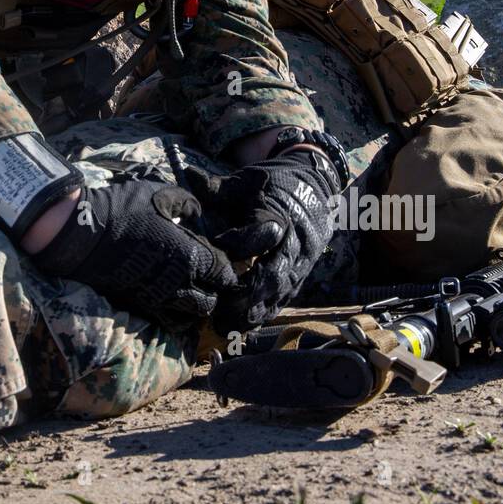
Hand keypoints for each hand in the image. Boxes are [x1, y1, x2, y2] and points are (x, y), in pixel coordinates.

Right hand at [30, 180, 238, 332]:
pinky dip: (173, 313)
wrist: (81, 234)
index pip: (222, 273)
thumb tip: (196, 214)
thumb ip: (186, 203)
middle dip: (212, 292)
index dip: (226, 270)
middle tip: (207, 279)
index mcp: (190, 257)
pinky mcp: (138, 304)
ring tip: (190, 292)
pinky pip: (165, 318)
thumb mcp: (161, 194)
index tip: (221, 264)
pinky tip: (169, 298)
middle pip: (208, 302)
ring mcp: (157, 298)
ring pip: (187, 315)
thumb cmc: (123, 210)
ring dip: (193, 306)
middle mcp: (178, 284)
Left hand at [187, 147, 343, 330]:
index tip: (215, 249)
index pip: (262, 233)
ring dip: (255, 310)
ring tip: (227, 325)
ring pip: (281, 291)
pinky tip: (244, 326)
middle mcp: (296, 240)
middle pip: (274, 271)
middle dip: (246, 293)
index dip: (239, 243)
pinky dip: (266, 312)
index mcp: (281, 212)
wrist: (312, 185)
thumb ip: (219, 186)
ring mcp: (302, 260)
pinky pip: (287, 298)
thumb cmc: (271, 184)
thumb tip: (190, 177)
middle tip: (218, 309)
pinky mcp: (303, 273)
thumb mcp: (246, 180)